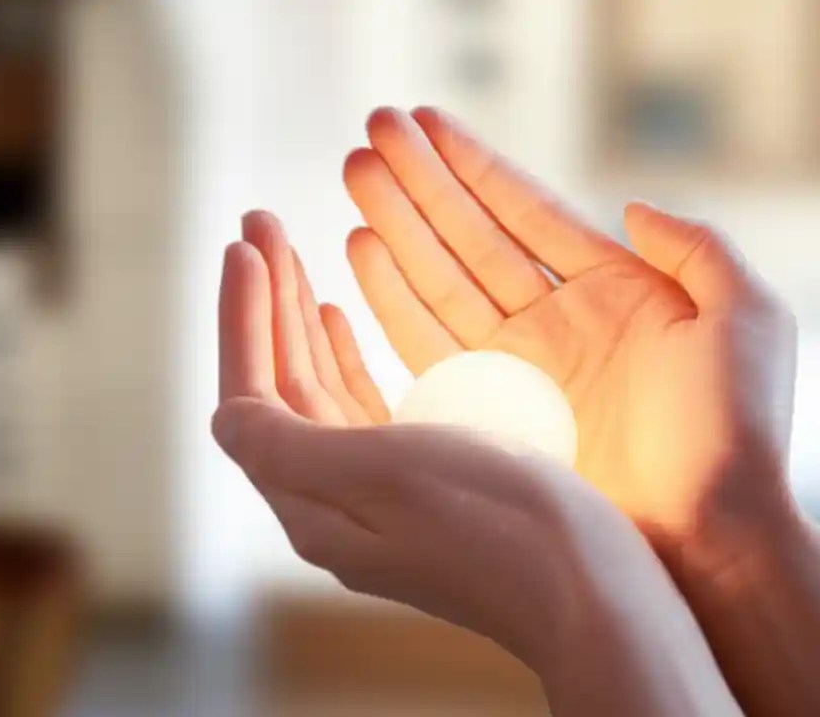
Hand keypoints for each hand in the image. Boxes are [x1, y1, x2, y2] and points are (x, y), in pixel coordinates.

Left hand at [213, 213, 736, 715]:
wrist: (596, 598)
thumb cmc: (500, 528)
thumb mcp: (383, 475)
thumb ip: (289, 446)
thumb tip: (223, 417)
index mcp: (313, 504)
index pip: (250, 396)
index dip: (242, 317)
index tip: (246, 243)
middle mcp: (334, 506)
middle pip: (280, 386)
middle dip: (266, 300)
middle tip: (259, 221)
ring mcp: (377, 498)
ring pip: (316, 389)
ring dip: (297, 317)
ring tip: (288, 253)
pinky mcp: (422, 488)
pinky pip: (358, 406)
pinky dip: (341, 354)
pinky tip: (335, 317)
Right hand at [342, 107, 797, 561]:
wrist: (711, 536)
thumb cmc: (737, 432)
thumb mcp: (746, 317)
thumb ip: (697, 249)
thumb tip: (635, 205)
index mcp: (613, 290)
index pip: (527, 210)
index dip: (473, 164)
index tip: (422, 121)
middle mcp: (555, 322)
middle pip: (471, 236)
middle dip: (419, 182)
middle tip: (370, 131)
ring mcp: (517, 368)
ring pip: (441, 279)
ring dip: (396, 225)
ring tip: (355, 173)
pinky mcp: (488, 413)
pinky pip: (427, 342)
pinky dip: (391, 297)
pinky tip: (361, 250)